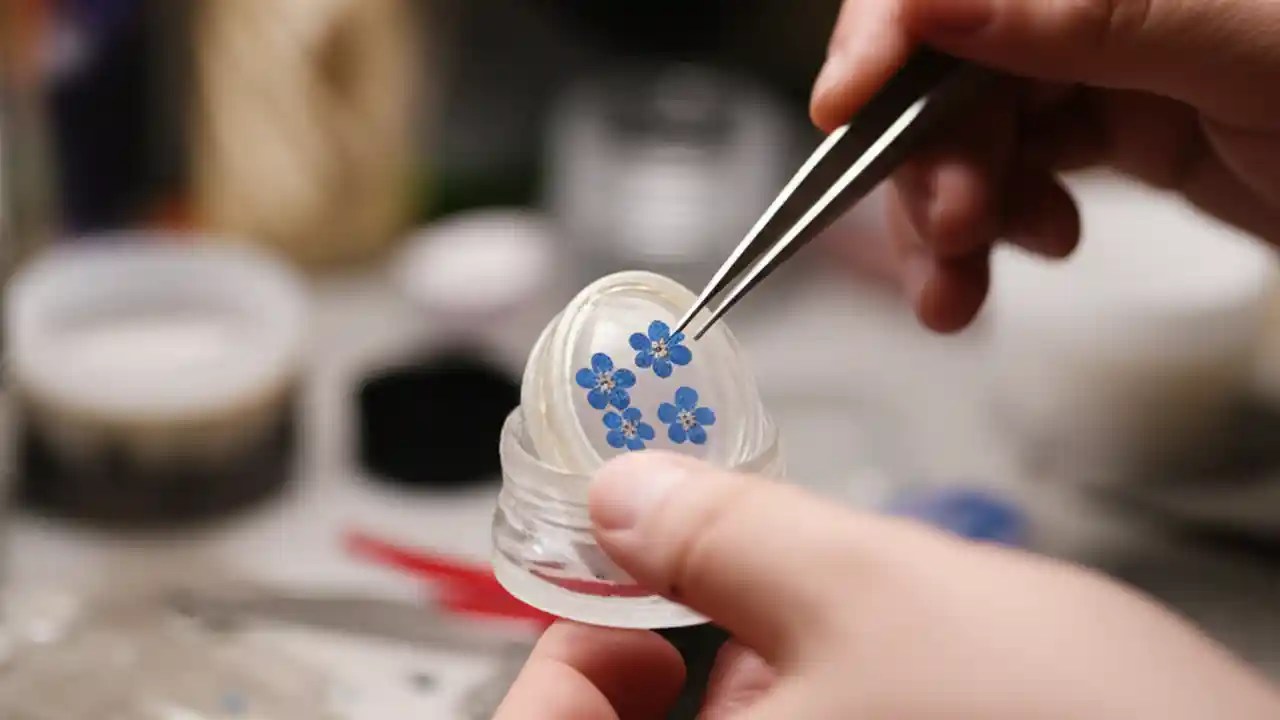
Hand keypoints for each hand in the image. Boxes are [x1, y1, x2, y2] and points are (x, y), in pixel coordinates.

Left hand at [496, 452, 1279, 717]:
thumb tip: (624, 490)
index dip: (560, 671)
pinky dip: (819, 710)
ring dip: (762, 682)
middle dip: (678, 665)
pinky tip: (895, 683)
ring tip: (850, 637)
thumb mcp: (870, 587)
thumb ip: (720, 530)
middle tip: (735, 600)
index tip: (609, 605)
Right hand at [812, 0, 1279, 331]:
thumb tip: (932, 4)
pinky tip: (1037, 245)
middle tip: (945, 239)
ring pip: (973, 124)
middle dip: (926, 157)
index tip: (843, 111)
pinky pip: (1020, 164)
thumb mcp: (1245, 45)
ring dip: (948, 212)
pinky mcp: (1118, 120)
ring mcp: (1107, 56)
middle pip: (949, 62)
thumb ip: (1086, 16)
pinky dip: (1004, 219)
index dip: (884, 32)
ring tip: (956, 290)